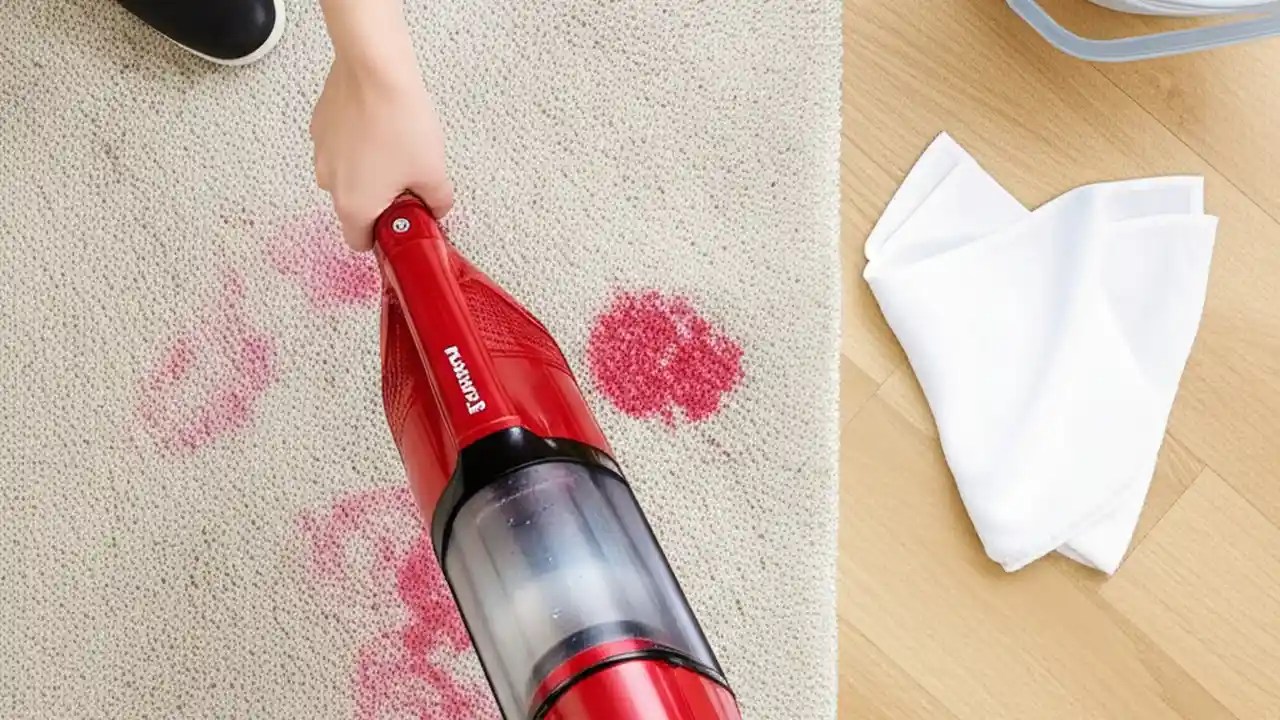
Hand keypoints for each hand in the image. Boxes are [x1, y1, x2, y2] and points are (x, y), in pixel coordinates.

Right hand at [310, 5, 452, 250]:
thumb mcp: (434, 171)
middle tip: (409, 181)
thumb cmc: (398, 119)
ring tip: (397, 148)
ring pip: (348, 177)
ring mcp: (321, 154)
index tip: (402, 226)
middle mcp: (330, 184)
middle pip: (355, 209)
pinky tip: (381, 128)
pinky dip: (358, 146)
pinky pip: (341, 149)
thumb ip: (438, 201)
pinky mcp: (321, 127)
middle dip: (382, 202)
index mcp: (354, 205)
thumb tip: (438, 207)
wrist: (375, 69)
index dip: (384, 239)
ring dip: (370, 172)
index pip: (361, 244)